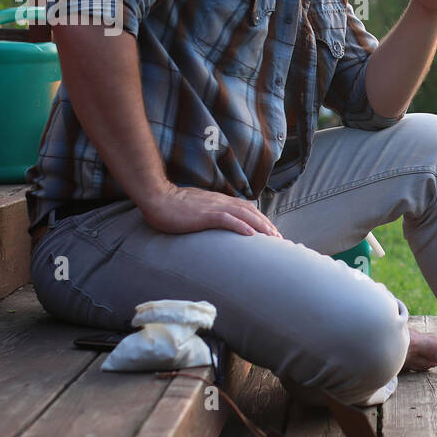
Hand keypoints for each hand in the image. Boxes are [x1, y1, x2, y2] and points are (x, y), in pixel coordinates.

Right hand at [139, 184, 281, 237]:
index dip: (261, 219)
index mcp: (219, 201)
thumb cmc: (173, 206)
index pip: (246, 209)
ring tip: (272, 237)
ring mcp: (213, 207)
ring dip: (260, 226)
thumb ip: (210, 213)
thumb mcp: (197, 208)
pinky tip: (251, 234)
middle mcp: (220, 202)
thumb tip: (220, 222)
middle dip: (267, 224)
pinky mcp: (204, 215)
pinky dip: (240, 226)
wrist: (157, 198)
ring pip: (243, 214)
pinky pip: (226, 219)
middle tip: (279, 239)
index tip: (272, 232)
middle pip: (250, 211)